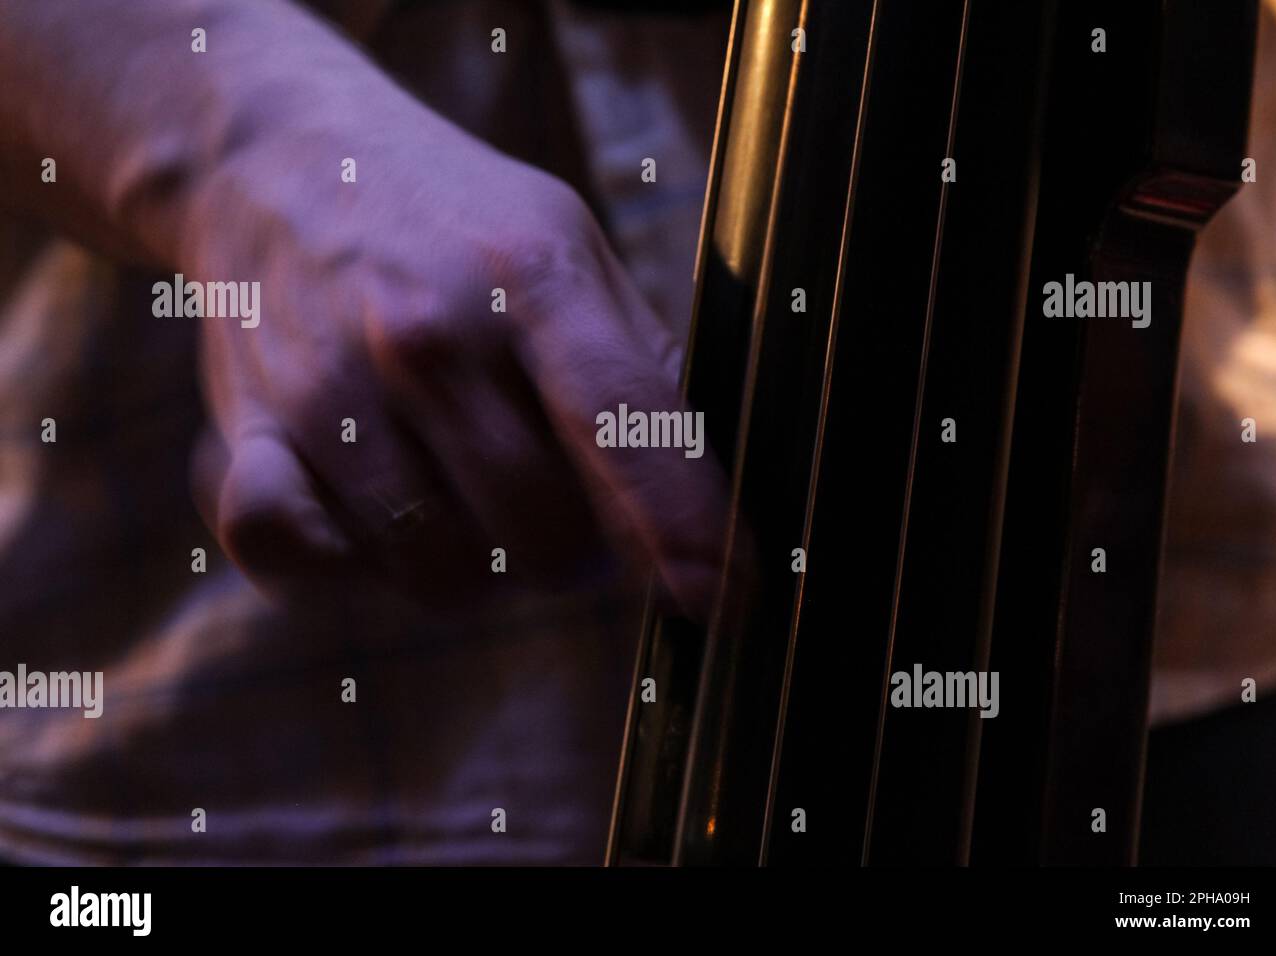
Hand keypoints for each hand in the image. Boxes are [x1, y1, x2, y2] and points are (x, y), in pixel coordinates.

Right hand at [187, 110, 729, 617]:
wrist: (283, 160)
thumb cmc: (452, 225)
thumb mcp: (566, 248)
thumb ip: (638, 368)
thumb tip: (705, 498)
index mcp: (530, 275)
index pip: (624, 421)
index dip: (683, 524)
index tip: (725, 600)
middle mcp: (428, 335)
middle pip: (542, 533)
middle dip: (571, 551)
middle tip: (550, 498)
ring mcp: (330, 388)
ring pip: (444, 575)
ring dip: (473, 565)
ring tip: (460, 489)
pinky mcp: (250, 434)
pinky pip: (302, 564)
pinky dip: (347, 567)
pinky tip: (369, 514)